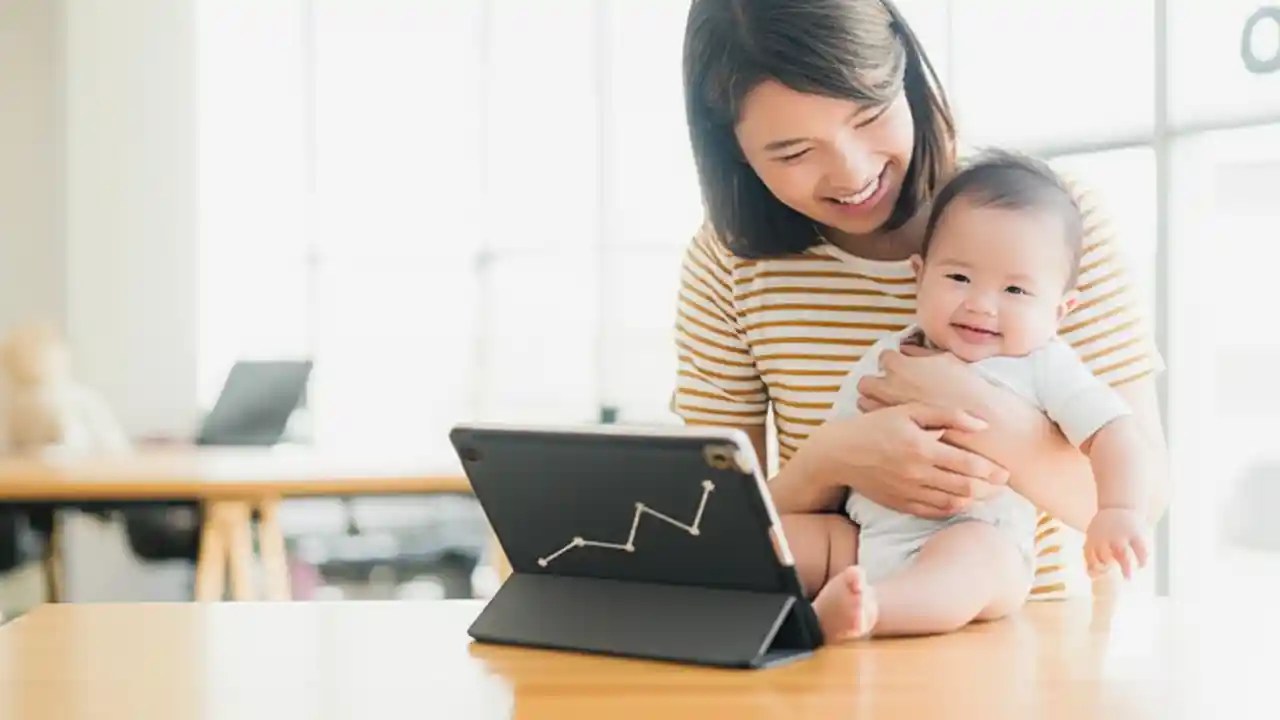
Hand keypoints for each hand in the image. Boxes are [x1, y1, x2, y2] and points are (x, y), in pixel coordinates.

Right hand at [805, 402, 1010, 518]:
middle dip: (990, 488)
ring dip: (975, 501)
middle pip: (965, 487)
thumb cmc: (875, 426)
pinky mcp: (901, 504)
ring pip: (952, 503)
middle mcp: (917, 473)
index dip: (991, 470)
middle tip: (1004, 485)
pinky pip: (934, 512)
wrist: (839, 453)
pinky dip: (953, 509)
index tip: (1006, 471)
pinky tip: (962, 502)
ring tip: (988, 494)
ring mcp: (909, 492)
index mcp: (922, 448)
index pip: (967, 464)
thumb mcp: (909, 411)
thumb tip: (982, 424)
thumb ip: (948, 415)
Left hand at [856, 348, 984, 413]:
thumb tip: (908, 350)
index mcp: (901, 366)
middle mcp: (888, 387)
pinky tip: (899, 421)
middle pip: (866, 382)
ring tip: (894, 406)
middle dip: (876, 384)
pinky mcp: (893, 431)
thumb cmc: (968, 389)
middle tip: (891, 388)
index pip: (884, 358)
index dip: (893, 363)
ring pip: (865, 404)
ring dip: (875, 402)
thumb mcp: (948, 361)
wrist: (980, 422)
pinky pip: (877, 422)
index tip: (901, 367)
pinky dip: (883, 420)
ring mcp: (888, 411)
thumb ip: (922, 354)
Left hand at [1084, 507, 1149, 579]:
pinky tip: (1141, 566)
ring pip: (1124, 555)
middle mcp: (1106, 538)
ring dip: (1126, 568)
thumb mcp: (1092, 536)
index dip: (1093, 568)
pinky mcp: (1136, 534)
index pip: (1089, 556)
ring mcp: (1121, 536)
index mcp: (1093, 539)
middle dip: (1108, 568)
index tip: (1100, 574)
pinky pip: (1141, 550)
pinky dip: (1142, 560)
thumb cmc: (1103, 528)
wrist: (1118, 505)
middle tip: (1112, 575)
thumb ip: (1090, 554)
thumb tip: (1092, 576)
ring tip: (1127, 578)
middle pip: (1105, 557)